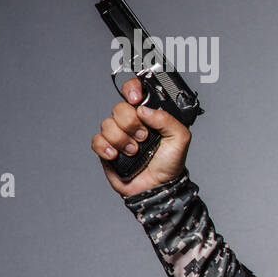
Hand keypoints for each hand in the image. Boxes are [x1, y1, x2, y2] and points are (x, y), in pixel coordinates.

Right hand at [90, 76, 191, 196]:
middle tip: (144, 137)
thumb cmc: (170, 163)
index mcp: (148, 115)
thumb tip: (143, 109)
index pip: (134, 91)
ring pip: (107, 124)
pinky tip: (116, 156)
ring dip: (122, 140)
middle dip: (131, 124)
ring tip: (135, 152)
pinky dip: (105, 148)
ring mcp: (118, 135)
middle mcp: (132, 122)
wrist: (159, 186)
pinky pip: (97, 140)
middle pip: (119, 108)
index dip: (131, 90)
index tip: (136, 100)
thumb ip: (167, 120)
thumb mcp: (180, 138)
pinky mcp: (106, 149)